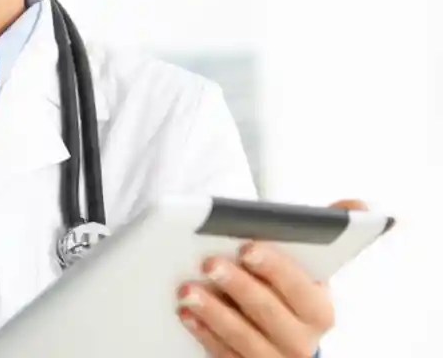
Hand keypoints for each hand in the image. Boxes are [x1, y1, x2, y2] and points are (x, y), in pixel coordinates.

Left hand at [176, 199, 366, 356]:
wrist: (280, 337)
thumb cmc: (286, 290)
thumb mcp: (307, 265)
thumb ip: (325, 231)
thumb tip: (357, 203)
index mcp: (320, 310)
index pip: (299, 288)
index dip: (274, 267)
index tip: (247, 248)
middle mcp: (302, 340)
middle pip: (268, 312)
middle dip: (237, 285)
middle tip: (208, 263)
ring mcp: (274, 357)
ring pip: (243, 338)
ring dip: (214, 312)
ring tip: (187, 289)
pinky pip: (224, 355)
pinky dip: (204, 333)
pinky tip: (187, 313)